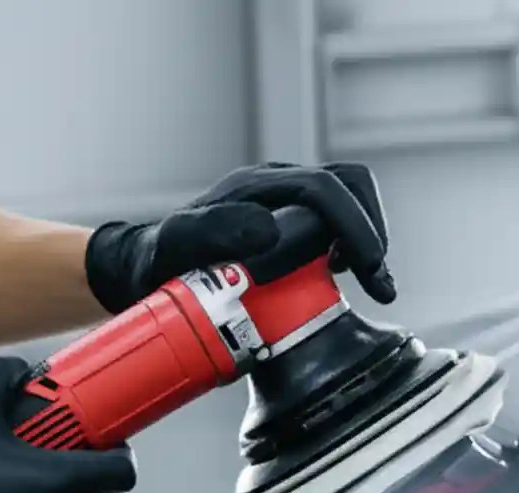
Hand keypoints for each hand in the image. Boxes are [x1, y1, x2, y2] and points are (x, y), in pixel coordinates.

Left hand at [85, 162, 395, 313]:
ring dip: (367, 239)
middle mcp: (276, 188)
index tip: (369, 268)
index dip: (357, 226)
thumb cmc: (157, 263)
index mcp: (257, 187)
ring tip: (363, 280)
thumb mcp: (175, 248)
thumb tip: (270, 230)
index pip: (327, 189)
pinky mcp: (292, 226)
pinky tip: (341, 277)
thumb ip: (213, 232)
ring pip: (350, 203)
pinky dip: (352, 248)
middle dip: (371, 230)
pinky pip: (338, 225)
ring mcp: (286, 205)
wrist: (143, 273)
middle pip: (349, 186)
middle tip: (375, 280)